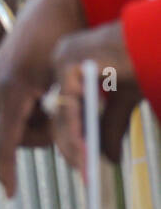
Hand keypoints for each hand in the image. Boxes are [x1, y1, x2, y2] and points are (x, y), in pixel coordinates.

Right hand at [0, 0, 84, 196]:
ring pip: (14, 120)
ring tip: (58, 99)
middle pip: (15, 133)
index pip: (5, 139)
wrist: (46, 3)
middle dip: (41, 135)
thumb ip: (69, 120)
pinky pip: (10, 106)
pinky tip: (44, 91)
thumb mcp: (71, 81)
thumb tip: (78, 156)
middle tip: (69, 123)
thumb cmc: (62, 37)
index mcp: (12, 87)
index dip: (6, 169)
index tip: (10, 192)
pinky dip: (29, 108)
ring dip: (37, 121)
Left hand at [49, 22, 140, 170]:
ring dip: (71, 143)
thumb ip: (110, 124)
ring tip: (83, 167)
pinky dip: (75, 132)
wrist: (153, 39)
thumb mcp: (122, 99)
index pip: (61, 106)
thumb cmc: (141, 61)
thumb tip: (107, 156)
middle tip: (81, 169)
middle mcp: (58, 61)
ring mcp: (60, 60)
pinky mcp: (69, 64)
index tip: (77, 161)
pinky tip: (83, 152)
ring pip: (60, 112)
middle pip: (56, 110)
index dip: (68, 135)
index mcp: (67, 67)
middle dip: (68, 143)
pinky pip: (69, 106)